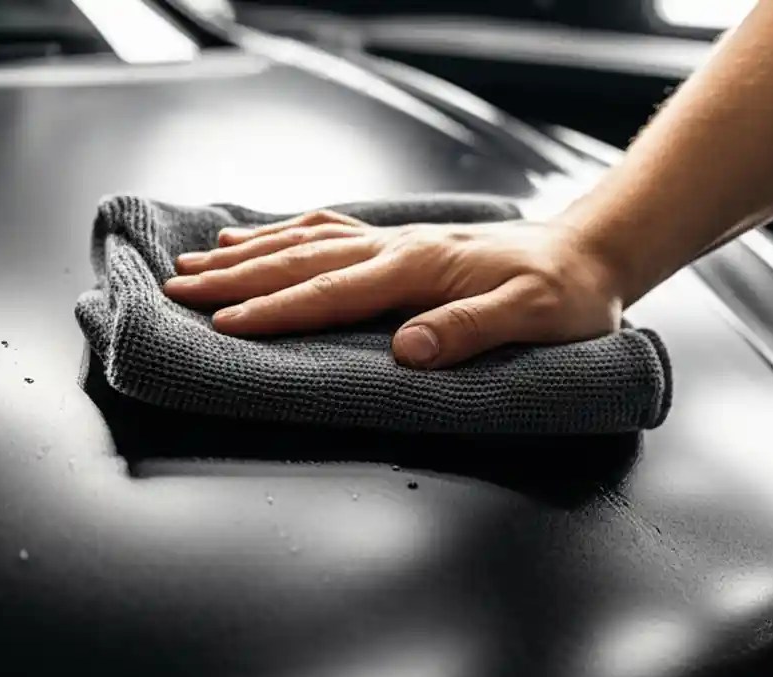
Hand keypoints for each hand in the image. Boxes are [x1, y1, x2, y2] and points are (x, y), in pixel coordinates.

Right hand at [163, 210, 624, 368]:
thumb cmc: (566, 294)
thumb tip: (408, 351)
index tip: (224, 323)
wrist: (592, 250)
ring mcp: (395, 240)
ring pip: (305, 241)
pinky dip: (285, 232)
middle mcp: (396, 248)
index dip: (274, 310)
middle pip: (300, 261)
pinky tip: (260, 235)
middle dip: (236, 278)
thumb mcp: (534, 319)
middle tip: (179, 288)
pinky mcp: (401, 241)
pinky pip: (328, 229)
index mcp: (418, 270)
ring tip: (198, 259)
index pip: (330, 293)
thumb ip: (470, 330)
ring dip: (248, 252)